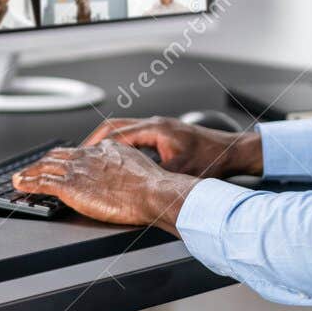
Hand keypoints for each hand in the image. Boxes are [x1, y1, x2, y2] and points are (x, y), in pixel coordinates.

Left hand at [11, 140, 197, 229]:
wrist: (152, 191)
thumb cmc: (153, 185)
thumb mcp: (140, 167)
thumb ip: (127, 166)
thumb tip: (127, 175)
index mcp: (107, 150)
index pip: (81, 151)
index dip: (68, 157)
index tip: (62, 161)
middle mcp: (89, 155)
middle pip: (59, 155)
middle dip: (44, 161)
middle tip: (33, 167)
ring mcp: (78, 169)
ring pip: (45, 166)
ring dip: (29, 171)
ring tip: (19, 176)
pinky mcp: (70, 186)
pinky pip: (41, 182)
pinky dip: (27, 182)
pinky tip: (19, 184)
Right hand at [81, 116, 261, 179]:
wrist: (232, 151)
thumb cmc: (212, 159)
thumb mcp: (181, 173)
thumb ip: (156, 176)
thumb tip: (133, 186)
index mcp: (156, 129)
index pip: (116, 133)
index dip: (96, 145)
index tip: (82, 156)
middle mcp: (155, 124)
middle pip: (115, 126)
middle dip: (94, 139)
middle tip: (79, 154)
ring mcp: (159, 127)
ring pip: (124, 128)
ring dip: (107, 141)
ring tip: (93, 156)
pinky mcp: (164, 133)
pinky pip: (134, 134)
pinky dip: (120, 144)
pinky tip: (117, 158)